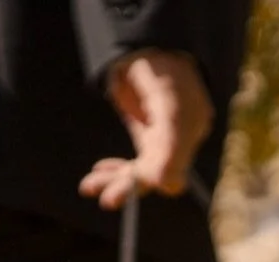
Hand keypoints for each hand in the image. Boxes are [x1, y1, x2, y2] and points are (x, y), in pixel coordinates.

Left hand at [80, 50, 213, 210]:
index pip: (171, 168)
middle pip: (154, 173)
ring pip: (140, 171)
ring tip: (88, 187)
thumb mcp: (166, 102)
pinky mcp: (147, 139)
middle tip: (106, 200)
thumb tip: (169, 188)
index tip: (123, 190)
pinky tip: (98, 172)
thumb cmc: (160, 67)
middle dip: (128, 187)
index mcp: (190, 130)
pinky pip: (134, 164)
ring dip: (116, 181)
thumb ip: (171, 145)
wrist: (145, 45)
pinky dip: (116, 170)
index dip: (149, 181)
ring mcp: (162, 139)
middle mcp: (179, 140)